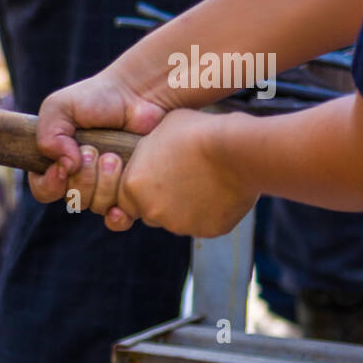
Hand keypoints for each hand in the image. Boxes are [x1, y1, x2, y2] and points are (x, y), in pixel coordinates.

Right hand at [28, 67, 168, 203]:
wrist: (140, 94)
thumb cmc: (97, 97)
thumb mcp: (59, 106)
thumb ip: (49, 134)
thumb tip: (65, 166)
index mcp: (57, 163)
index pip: (43, 190)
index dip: (50, 184)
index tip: (62, 168)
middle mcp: (80, 179)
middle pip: (73, 200)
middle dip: (84, 177)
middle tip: (94, 151)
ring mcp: (107, 186)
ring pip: (97, 205)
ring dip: (105, 182)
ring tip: (114, 156)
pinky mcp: (132, 191)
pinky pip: (120, 219)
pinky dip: (118, 217)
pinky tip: (120, 208)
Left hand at [79, 108, 259, 237]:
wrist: (236, 148)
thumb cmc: (197, 131)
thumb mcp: (160, 131)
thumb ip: (148, 153)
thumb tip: (151, 156)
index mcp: (133, 186)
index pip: (126, 200)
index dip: (144, 189)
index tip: (161, 177)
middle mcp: (151, 210)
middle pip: (152, 213)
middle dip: (164, 202)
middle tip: (186, 179)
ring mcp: (179, 224)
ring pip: (178, 221)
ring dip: (188, 208)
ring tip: (208, 182)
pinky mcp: (206, 231)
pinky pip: (206, 224)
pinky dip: (213, 213)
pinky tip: (224, 191)